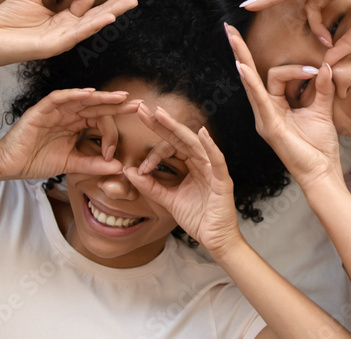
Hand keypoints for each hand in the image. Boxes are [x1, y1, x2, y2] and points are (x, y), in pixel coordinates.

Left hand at [0, 0, 144, 67]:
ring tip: (133, 0)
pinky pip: (78, 33)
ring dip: (115, 10)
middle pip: (101, 13)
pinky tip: (108, 17)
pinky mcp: (54, 46)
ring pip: (95, 23)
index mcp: (64, 18)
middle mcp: (69, 29)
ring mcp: (64, 39)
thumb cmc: (5, 22)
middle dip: (121, 1)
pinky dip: (94, 24)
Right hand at [0, 89, 139, 179]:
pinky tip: (88, 94)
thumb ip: (94, 164)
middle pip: (96, 106)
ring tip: (120, 97)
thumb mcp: (72, 163)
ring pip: (82, 99)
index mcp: (76, 124)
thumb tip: (119, 167)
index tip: (114, 151)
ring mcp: (56, 110)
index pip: (100, 120)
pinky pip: (59, 98)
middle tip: (137, 104)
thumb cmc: (38, 161)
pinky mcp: (41, 110)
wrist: (11, 165)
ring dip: (101, 97)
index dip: (111, 132)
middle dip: (117, 105)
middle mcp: (68, 114)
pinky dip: (73, 95)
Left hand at [124, 107, 241, 257]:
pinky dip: (210, 146)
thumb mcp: (168, 200)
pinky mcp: (222, 180)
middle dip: (160, 124)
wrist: (215, 240)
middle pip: (179, 139)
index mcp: (191, 165)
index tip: (137, 166)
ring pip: (194, 144)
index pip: (170, 148)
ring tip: (160, 115)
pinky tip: (202, 133)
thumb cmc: (197, 218)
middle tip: (141, 109)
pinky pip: (217, 160)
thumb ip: (150, 186)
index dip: (152, 152)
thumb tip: (129, 171)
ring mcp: (213, 169)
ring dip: (177, 128)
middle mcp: (202, 162)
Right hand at [224, 24, 344, 190]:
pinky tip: (242, 67)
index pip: (276, 75)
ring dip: (243, 56)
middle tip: (228, 28)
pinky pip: (258, 99)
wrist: (322, 173)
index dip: (297, 68)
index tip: (319, 69)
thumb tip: (325, 66)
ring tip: (232, 36)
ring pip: (253, 81)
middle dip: (240, 50)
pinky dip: (251, 82)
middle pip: (251, 73)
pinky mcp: (269, 126)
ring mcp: (264, 118)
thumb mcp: (323, 110)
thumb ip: (322, 88)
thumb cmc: (320, 147)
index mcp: (275, 106)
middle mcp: (265, 111)